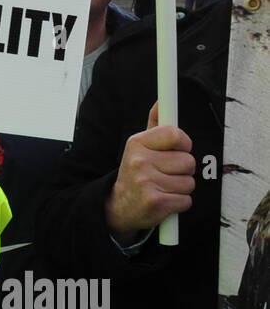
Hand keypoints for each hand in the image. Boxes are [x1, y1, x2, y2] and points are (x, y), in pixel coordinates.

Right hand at [105, 101, 194, 241]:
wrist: (119, 206)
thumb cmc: (135, 174)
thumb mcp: (140, 147)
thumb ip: (155, 125)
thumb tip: (162, 102)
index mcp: (137, 143)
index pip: (175, 134)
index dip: (183, 144)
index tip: (177, 150)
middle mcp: (139, 161)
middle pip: (188, 161)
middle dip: (183, 170)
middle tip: (166, 173)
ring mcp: (146, 182)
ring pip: (189, 182)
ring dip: (181, 188)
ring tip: (164, 187)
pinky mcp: (155, 202)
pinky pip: (186, 200)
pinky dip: (179, 203)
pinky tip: (165, 200)